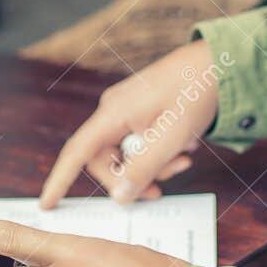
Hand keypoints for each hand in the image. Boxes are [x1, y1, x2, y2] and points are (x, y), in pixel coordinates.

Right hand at [40, 39, 220, 207]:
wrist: (220, 60)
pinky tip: (183, 145)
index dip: (59, 180)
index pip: (76, 151)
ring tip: (184, 159)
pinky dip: (159, 151)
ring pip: (126, 154)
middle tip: (160, 188)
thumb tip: (119, 198)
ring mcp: (127, 109)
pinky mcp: (142, 110)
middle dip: (132, 177)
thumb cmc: (197, 91)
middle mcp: (114, 109)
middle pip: (105, 160)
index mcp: (113, 112)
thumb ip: (143, 168)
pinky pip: (140, 141)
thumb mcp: (172, 137)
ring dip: (153, 165)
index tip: (46, 205)